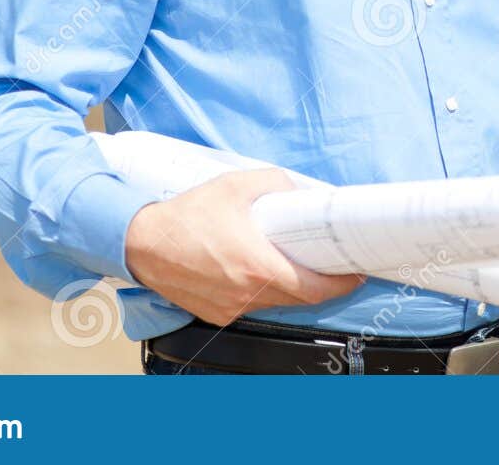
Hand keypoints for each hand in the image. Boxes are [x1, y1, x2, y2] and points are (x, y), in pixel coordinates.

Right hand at [124, 168, 363, 326]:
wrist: (142, 242)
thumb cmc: (188, 215)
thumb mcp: (238, 185)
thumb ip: (275, 184)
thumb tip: (298, 191)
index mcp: (259, 267)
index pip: (314, 288)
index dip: (341, 283)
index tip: (355, 273)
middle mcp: (247, 294)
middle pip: (300, 298)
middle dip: (320, 283)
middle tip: (333, 264)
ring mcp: (231, 308)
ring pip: (276, 303)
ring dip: (292, 288)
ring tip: (300, 264)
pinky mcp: (217, 314)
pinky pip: (252, 305)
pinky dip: (264, 292)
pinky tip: (263, 271)